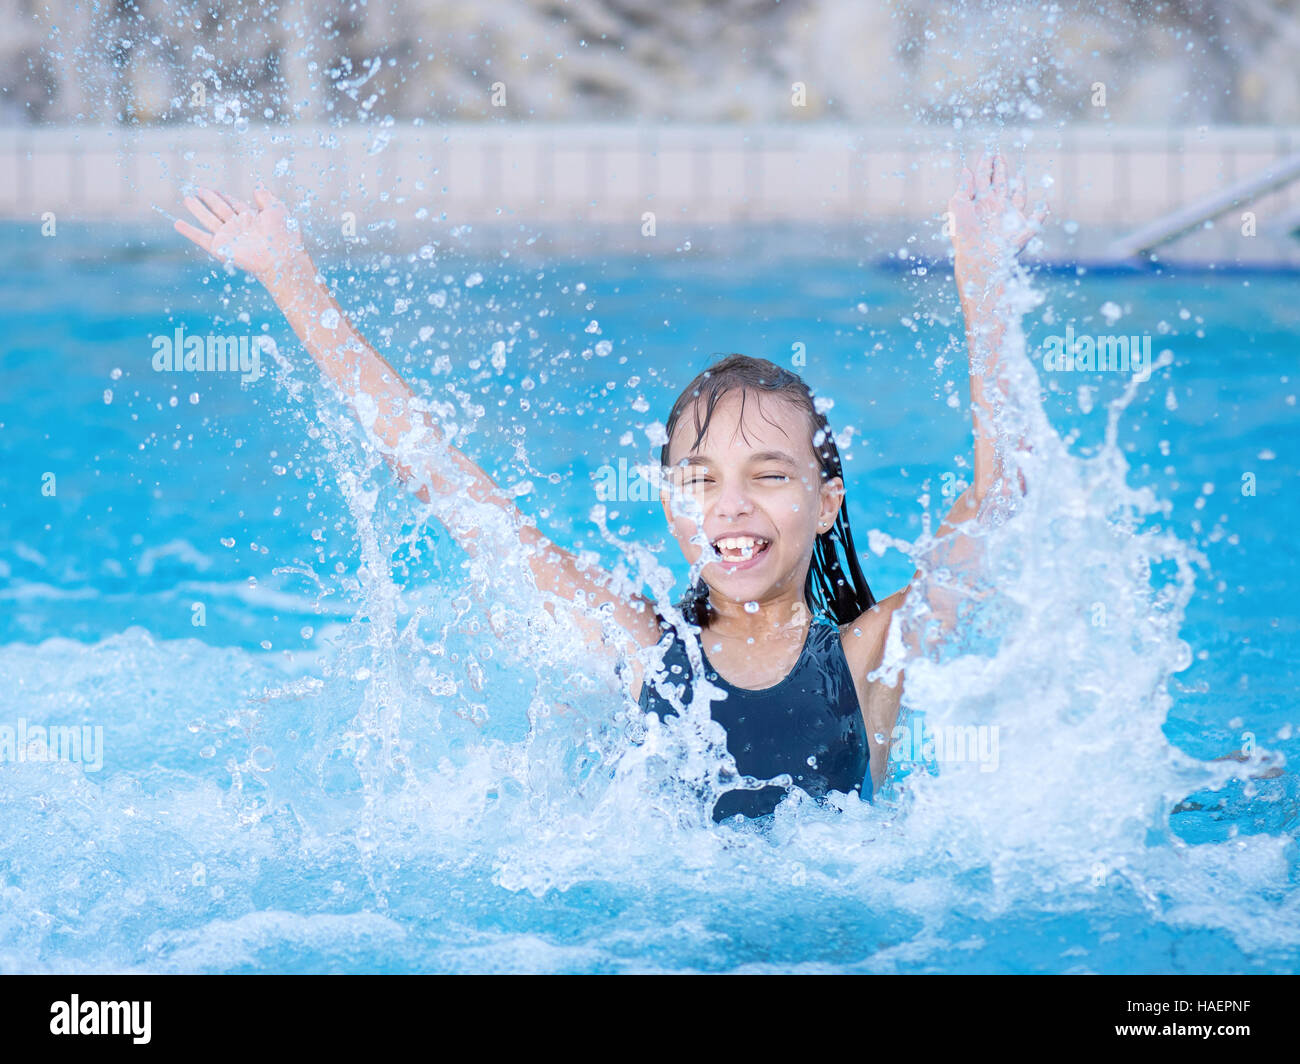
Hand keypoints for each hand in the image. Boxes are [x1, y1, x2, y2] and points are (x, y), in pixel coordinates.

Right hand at [174, 185, 304, 282]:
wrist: (280, 258)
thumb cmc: (284, 235)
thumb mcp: (277, 210)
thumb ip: (266, 197)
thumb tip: (257, 187)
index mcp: (251, 218)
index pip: (233, 204)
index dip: (224, 196)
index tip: (213, 189)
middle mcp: (238, 227)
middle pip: (219, 209)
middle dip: (209, 199)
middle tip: (198, 189)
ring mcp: (228, 237)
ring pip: (208, 219)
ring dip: (197, 209)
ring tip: (186, 199)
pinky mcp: (220, 248)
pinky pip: (201, 238)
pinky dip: (189, 231)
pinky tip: (177, 223)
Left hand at [948, 151, 1046, 292]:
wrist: (977, 257)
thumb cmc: (964, 234)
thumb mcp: (958, 206)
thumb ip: (964, 187)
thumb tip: (965, 169)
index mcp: (979, 202)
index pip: (983, 179)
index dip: (985, 165)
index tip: (988, 152)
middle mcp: (995, 208)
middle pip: (1000, 184)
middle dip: (1000, 170)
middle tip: (999, 155)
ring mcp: (1009, 217)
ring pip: (1017, 197)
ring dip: (1020, 185)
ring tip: (1020, 174)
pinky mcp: (1021, 229)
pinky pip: (1035, 220)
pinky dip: (1042, 214)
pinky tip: (1046, 205)